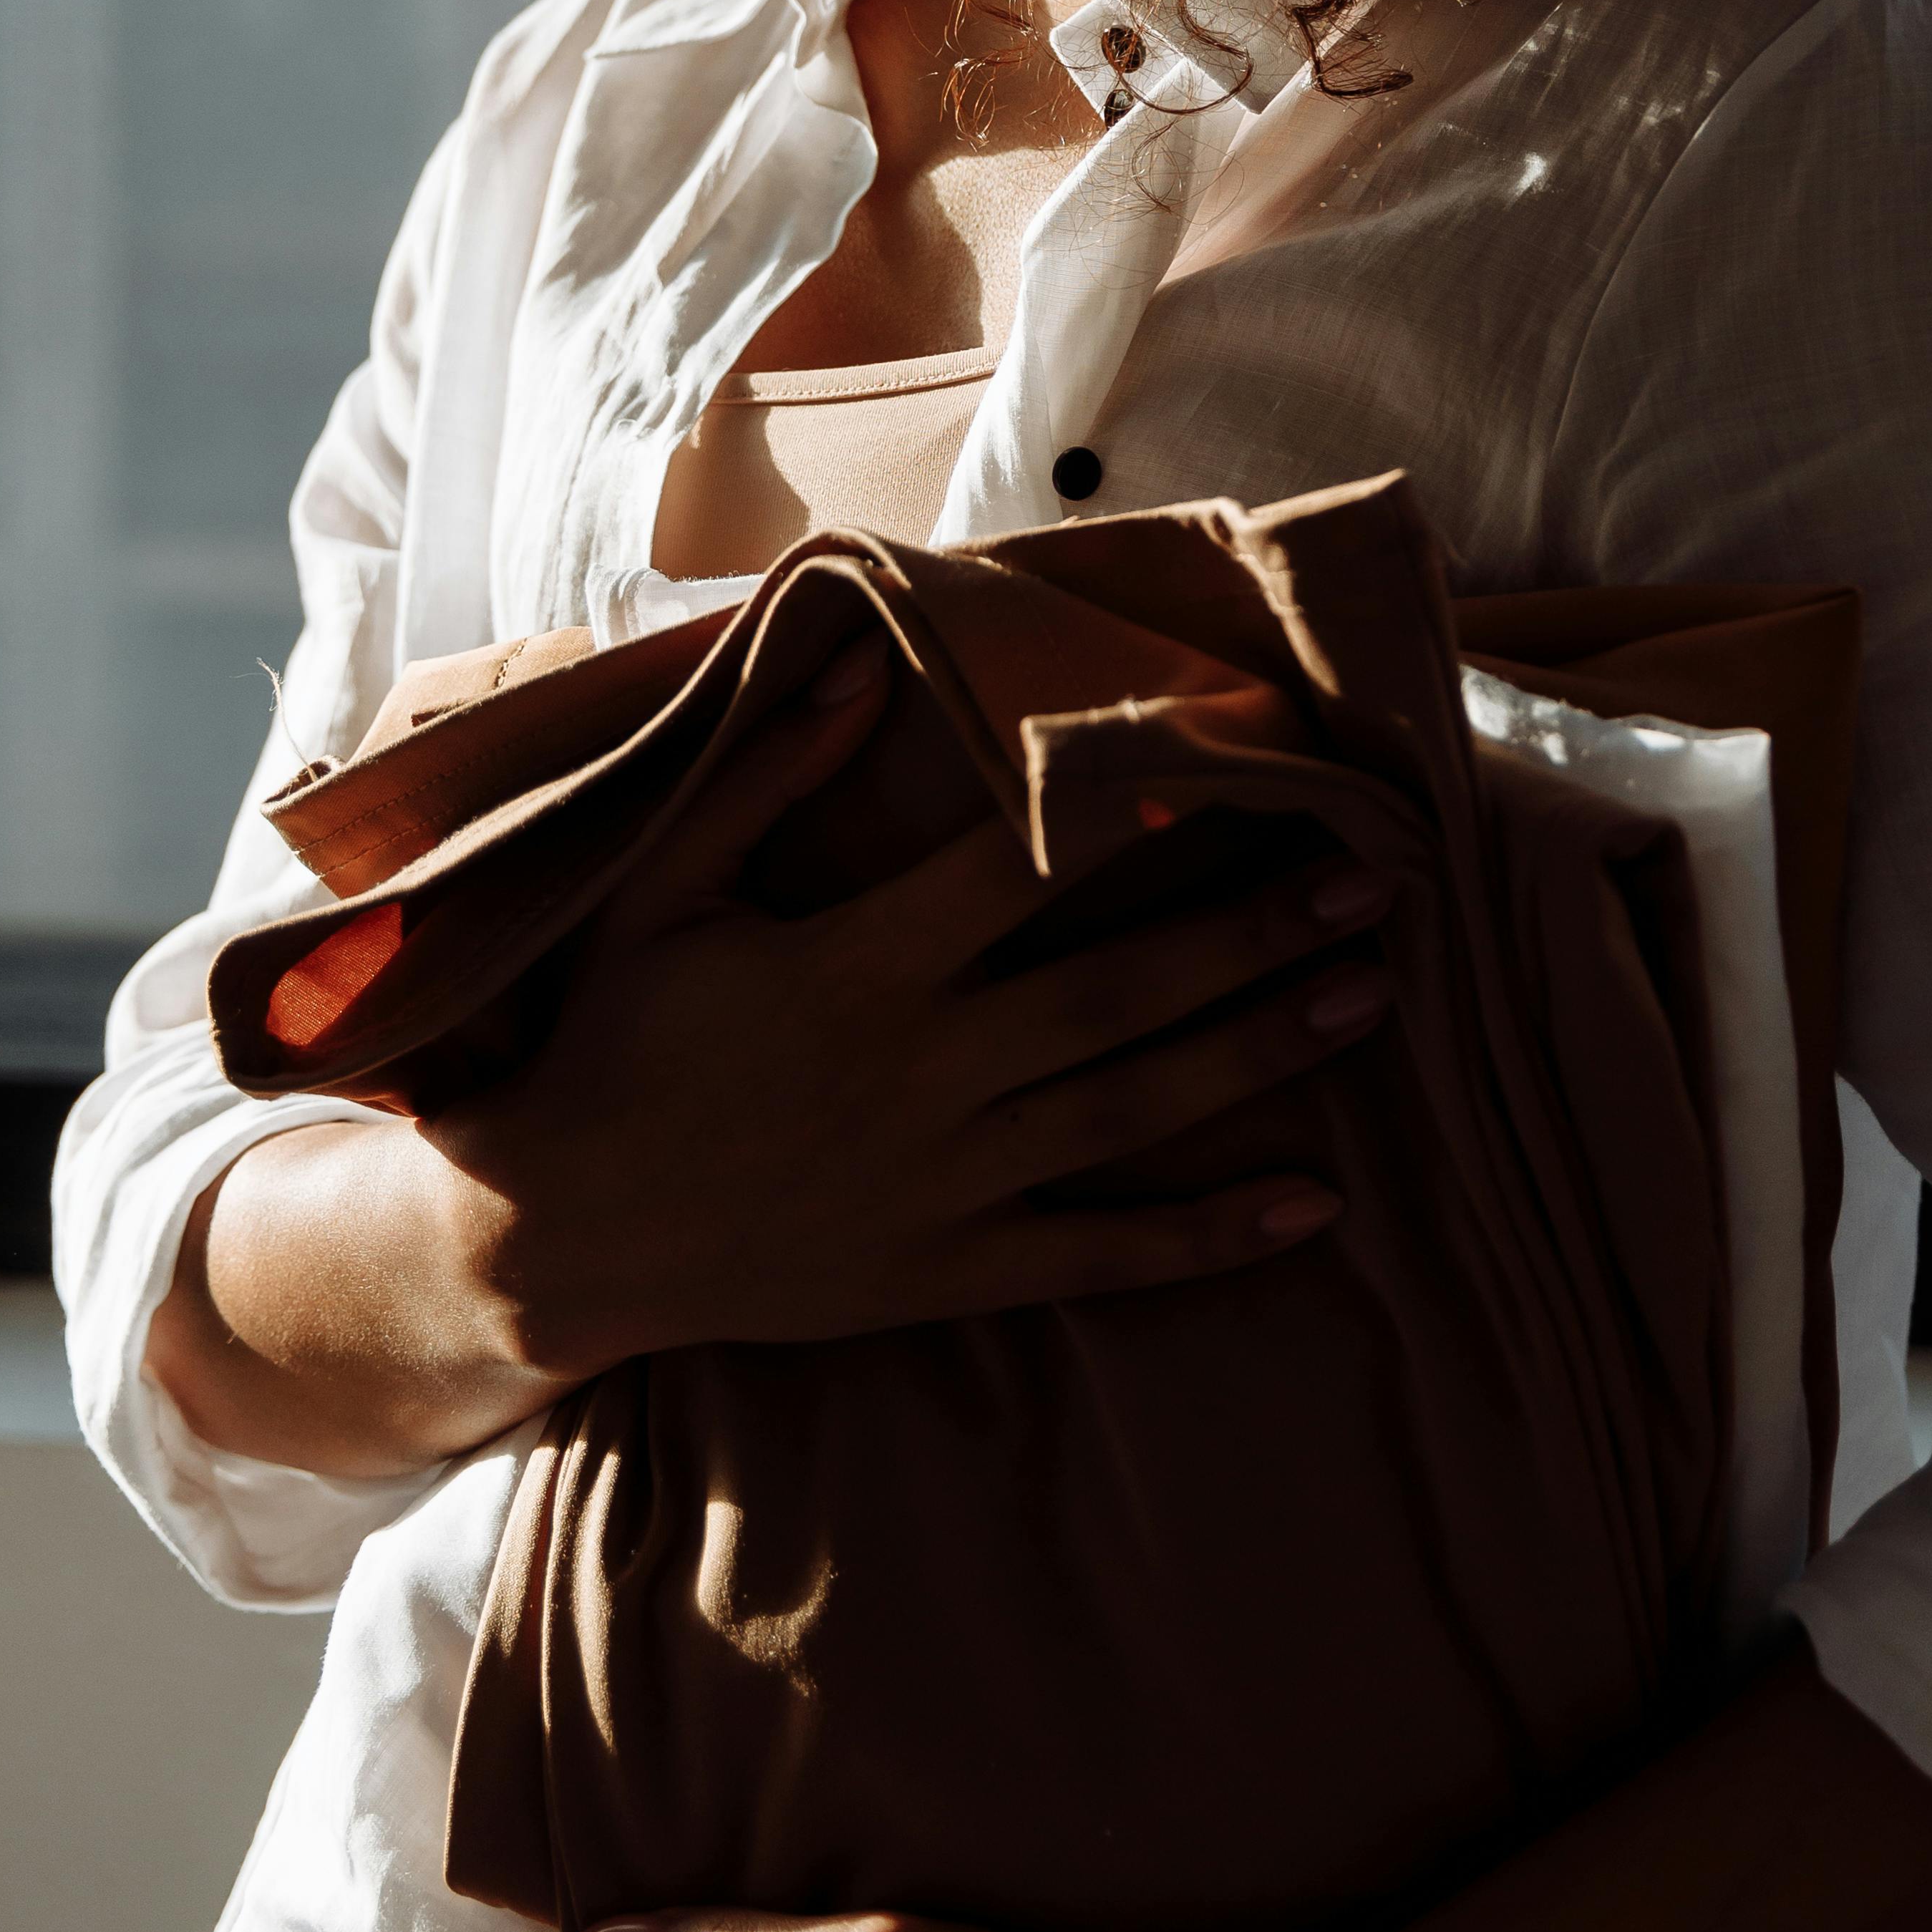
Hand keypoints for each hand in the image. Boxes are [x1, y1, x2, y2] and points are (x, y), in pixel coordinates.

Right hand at [438, 635, 1397, 1378]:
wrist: (557, 1236)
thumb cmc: (615, 1043)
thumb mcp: (663, 892)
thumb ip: (768, 776)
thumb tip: (865, 662)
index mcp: (857, 966)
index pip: (1018, 872)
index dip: (1128, 817)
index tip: (1233, 765)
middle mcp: (922, 1071)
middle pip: (1118, 990)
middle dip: (1252, 931)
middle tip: (1374, 879)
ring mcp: (945, 1180)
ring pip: (1133, 1107)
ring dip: (1259, 1050)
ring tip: (1370, 993)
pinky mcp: (949, 1269)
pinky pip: (1102, 1256)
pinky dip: (1212, 1236)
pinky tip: (1318, 1208)